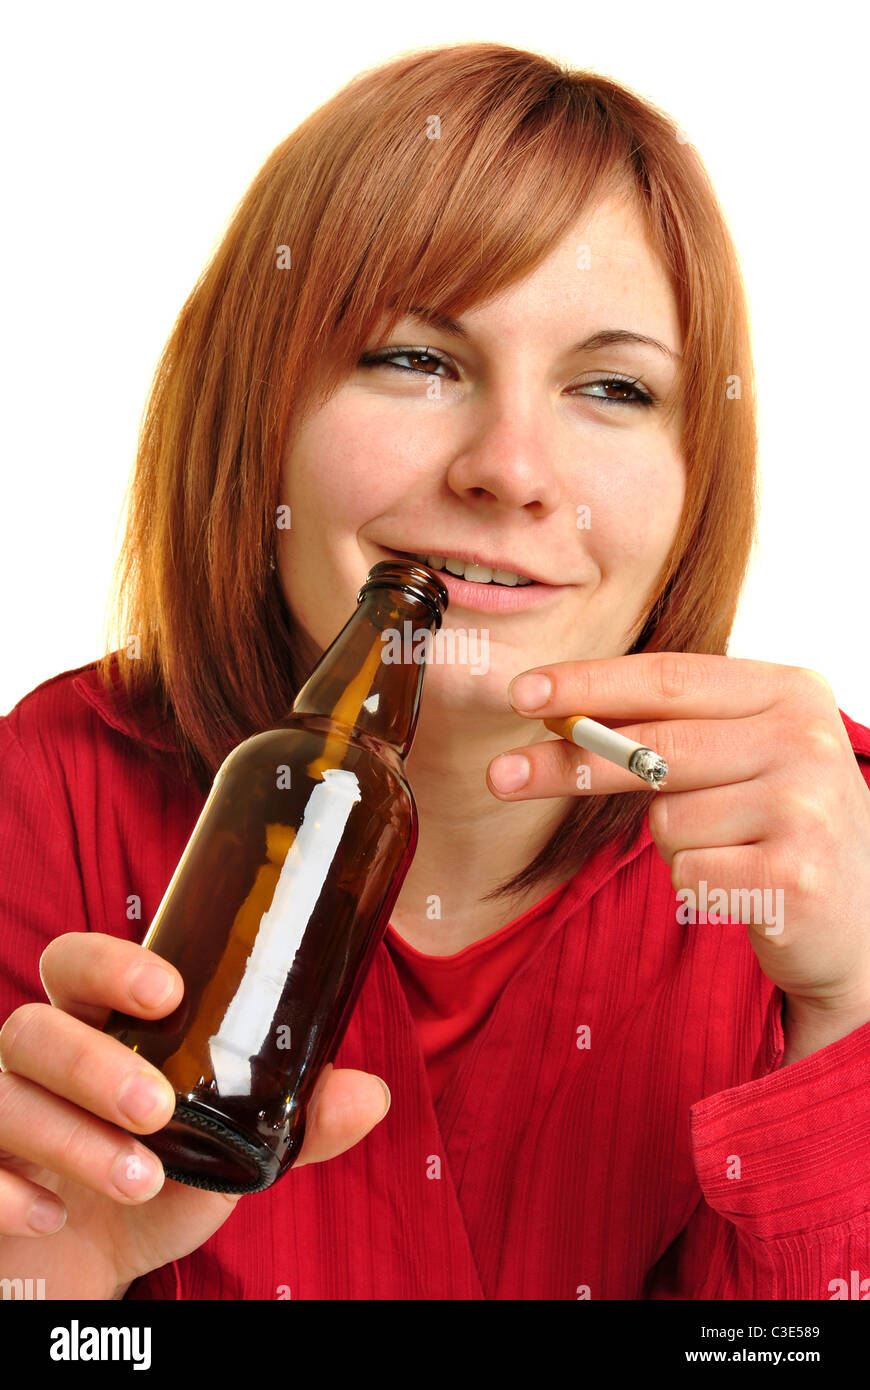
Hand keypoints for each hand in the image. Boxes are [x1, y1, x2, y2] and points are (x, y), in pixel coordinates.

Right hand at [0, 933, 391, 1297]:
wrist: (91, 1256)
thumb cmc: (160, 1172)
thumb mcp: (233, 1147)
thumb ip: (296, 1121)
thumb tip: (372, 1093)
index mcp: (95, 1023)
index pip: (78, 963)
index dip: (111, 963)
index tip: (170, 991)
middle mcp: (36, 1056)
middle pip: (34, 1025)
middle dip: (97, 1062)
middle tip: (160, 1107)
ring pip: (5, 1095)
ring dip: (73, 1138)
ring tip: (143, 1179)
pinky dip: (7, 1191)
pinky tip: (52, 1217)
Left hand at [486, 653, 869, 1031]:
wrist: (856, 922)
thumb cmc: (778, 826)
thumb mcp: (740, 756)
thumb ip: (667, 728)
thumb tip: (557, 717)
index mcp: (790, 691)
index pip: (668, 677)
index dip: (589, 684)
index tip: (523, 693)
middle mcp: (806, 739)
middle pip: (651, 747)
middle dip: (567, 763)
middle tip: (500, 776)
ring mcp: (806, 807)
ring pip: (664, 820)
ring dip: (673, 844)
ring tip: (730, 849)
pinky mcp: (794, 876)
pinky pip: (685, 873)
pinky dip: (695, 884)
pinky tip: (741, 884)